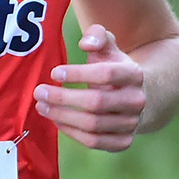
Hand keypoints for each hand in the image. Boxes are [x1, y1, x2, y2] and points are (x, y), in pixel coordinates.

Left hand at [36, 24, 146, 150]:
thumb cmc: (114, 70)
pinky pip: (93, 141)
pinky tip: (56, 120)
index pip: (106, 74)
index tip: (54, 72)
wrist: (139, 99)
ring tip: (42, 106)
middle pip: (96, 102)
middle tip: (39, 92)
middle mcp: (137, 101)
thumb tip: (85, 42)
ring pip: (92, 125)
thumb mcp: (109, 49)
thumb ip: (98, 36)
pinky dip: (71, 132)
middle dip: (63, 98)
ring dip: (62, 116)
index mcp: (135, 74)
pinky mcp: (123, 142)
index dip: (79, 74)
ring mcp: (132, 124)